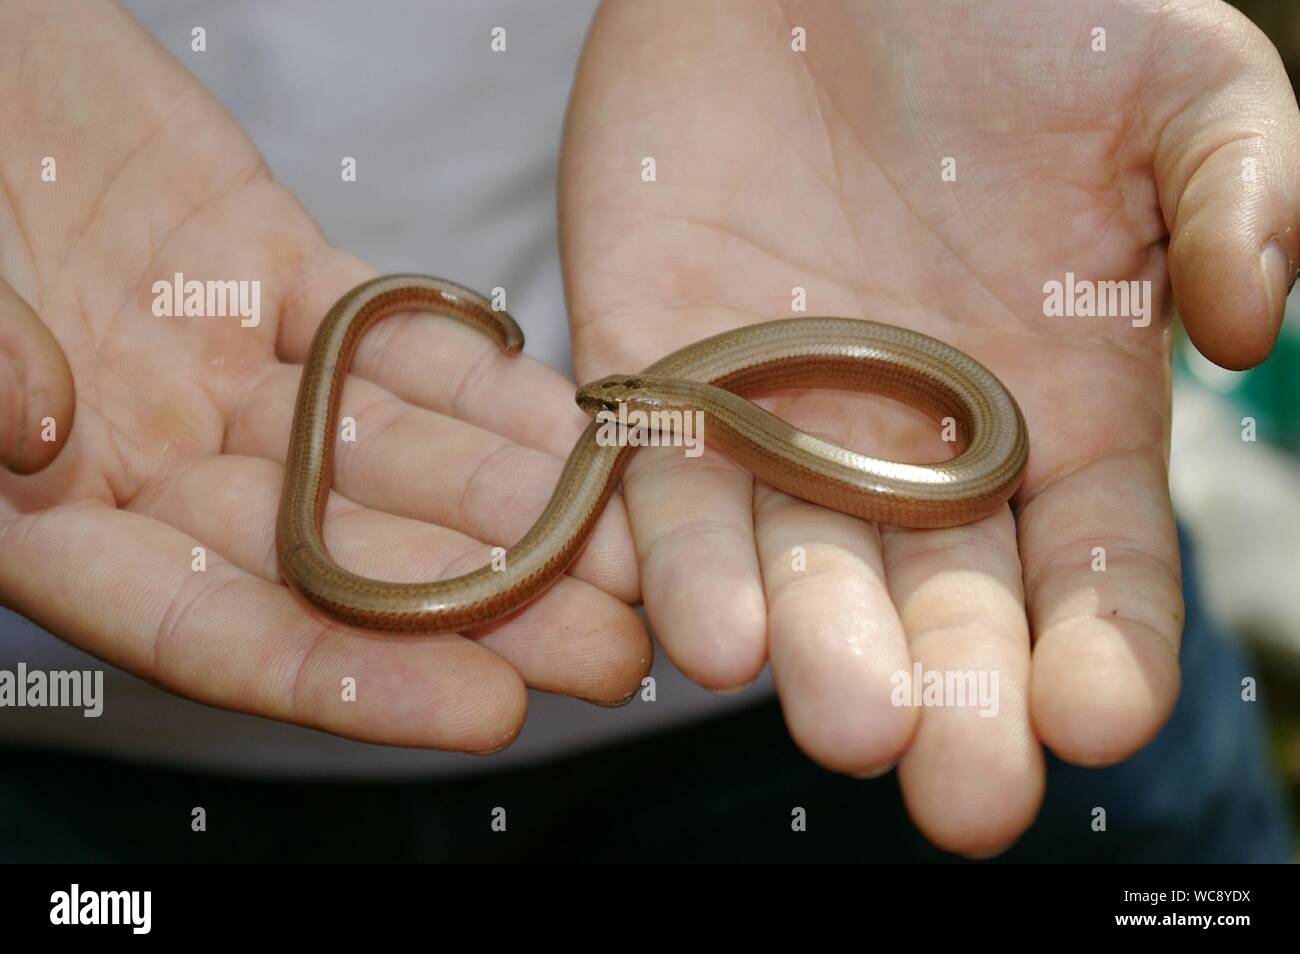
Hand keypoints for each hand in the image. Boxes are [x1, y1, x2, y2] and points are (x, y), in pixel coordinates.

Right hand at [0, 1, 645, 749]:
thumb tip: (42, 439)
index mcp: (52, 514)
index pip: (213, 628)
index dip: (349, 680)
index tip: (487, 711)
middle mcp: (156, 462)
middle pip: (339, 561)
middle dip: (482, 607)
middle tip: (612, 649)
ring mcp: (222, 370)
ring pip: (388, 454)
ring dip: (513, 503)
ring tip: (633, 545)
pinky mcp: (272, 273)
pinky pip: (387, 338)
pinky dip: (476, 377)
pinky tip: (571, 423)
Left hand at [560, 0, 1299, 853]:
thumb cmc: (1011, 3)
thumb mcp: (1171, 79)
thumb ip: (1242, 195)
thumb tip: (1259, 333)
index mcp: (1055, 402)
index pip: (1092, 564)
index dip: (1100, 648)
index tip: (1094, 718)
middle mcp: (915, 439)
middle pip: (942, 601)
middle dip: (955, 696)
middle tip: (959, 791)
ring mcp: (780, 415)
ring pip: (801, 568)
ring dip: (821, 653)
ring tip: (842, 720)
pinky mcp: (658, 375)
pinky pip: (666, 493)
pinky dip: (685, 566)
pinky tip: (714, 635)